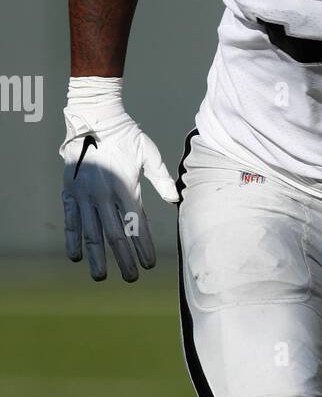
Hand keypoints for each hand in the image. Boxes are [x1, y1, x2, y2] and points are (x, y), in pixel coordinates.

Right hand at [60, 77, 178, 281]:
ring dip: (97, 256)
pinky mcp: (70, 191)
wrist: (94, 118)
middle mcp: (104, 195)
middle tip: (131, 278)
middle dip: (123, 259)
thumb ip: (162, 178)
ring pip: (91, 231)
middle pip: (115, 234)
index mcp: (126, 188)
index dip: (143, 246)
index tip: (149, 264)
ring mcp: (85, 194)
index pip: (137, 225)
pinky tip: (75, 256)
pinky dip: (72, 238)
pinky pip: (70, 219)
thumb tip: (176, 199)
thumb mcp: (149, 153)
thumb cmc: (126, 137)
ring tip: (101, 276)